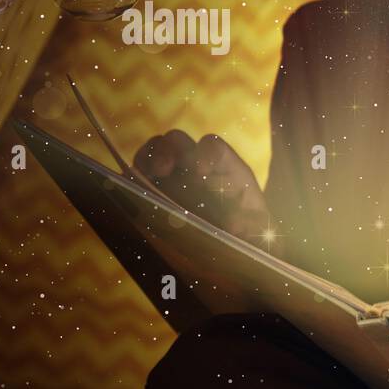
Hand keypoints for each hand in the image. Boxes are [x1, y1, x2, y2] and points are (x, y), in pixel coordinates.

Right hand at [133, 129, 276, 247]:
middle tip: (164, 169)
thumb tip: (234, 225)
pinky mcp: (149, 188)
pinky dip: (130, 179)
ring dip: (147, 160)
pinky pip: (134, 174)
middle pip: (176, 141)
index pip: (212, 148)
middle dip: (168, 150)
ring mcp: (170, 174)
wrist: (233, 247)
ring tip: (145, 179)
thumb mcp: (257, 231)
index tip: (201, 171)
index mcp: (225, 169)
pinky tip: (131, 192)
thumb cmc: (248, 233)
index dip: (206, 153)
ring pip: (152, 151)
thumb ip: (252, 226)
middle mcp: (194, 164)